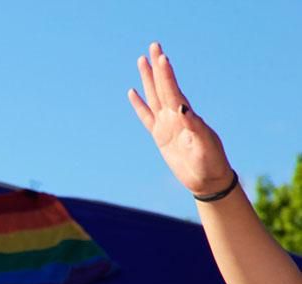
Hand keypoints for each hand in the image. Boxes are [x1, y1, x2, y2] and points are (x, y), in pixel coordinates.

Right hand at [128, 42, 232, 195]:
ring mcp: (167, 125)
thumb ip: (195, 127)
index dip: (167, 74)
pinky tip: (133, 92)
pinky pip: (146, 117)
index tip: (161, 57)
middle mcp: (176, 116)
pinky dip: (139, 104)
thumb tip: (182, 109)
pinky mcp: (160, 136)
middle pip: (163, 87)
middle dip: (157, 67)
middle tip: (153, 46)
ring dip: (148, 79)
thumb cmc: (210, 162)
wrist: (207, 179)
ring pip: (154, 96)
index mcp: (186, 117)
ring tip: (142, 61)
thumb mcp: (205, 145)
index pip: (173, 91)